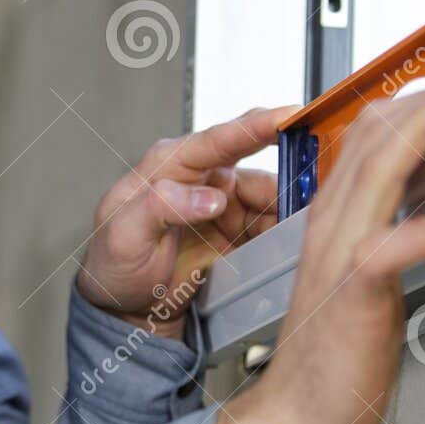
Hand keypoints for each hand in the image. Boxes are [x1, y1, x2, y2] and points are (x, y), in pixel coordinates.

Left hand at [76, 106, 297, 338]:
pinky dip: (284, 231)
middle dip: (285, 181)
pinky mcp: (237, 232)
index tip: (287, 115)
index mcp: (169, 166)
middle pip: (253, 171)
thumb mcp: (124, 236)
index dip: (253, 127)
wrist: (125, 308)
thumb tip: (210, 196)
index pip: (215, 141)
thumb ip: (161, 208)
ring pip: (268, 201)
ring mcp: (222, 205)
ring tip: (301, 227)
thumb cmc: (113, 265)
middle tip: (311, 194)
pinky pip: (269, 226)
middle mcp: (201, 179)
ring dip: (287, 212)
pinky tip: (292, 241)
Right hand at [214, 82, 424, 423]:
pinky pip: (385, 252)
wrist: (296, 415)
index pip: (369, 134)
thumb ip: (387, 236)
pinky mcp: (354, 296)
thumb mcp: (365, 279)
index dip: (419, 102)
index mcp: (334, 220)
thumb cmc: (332, 358)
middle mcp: (333, 227)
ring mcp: (340, 257)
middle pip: (373, 135)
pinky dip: (421, 235)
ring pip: (376, 171)